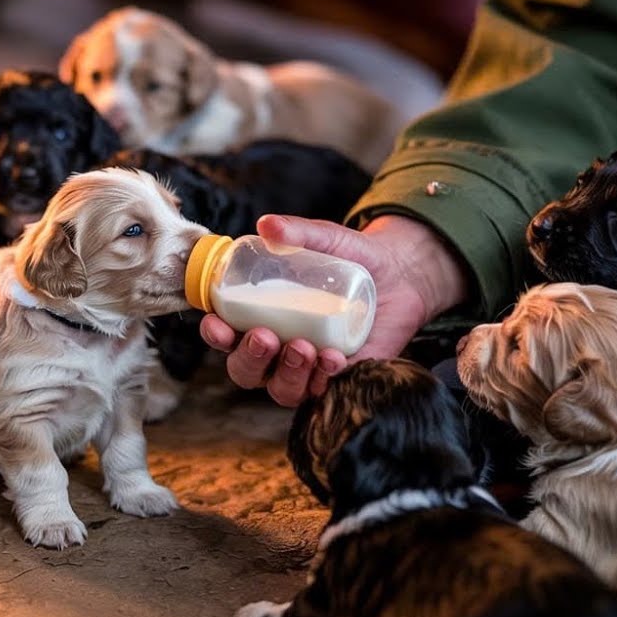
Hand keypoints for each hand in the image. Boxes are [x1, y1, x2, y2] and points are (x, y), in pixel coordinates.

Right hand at [200, 214, 467, 406]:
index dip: (215, 335)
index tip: (218, 324)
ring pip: (280, 390)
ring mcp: (308, 368)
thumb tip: (266, 225)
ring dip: (286, 374)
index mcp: (259, 316)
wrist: (401, 274)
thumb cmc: (352, 258)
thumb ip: (297, 232)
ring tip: (303, 348)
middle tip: (265, 336)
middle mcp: (277, 349)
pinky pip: (323, 392)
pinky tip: (333, 359)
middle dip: (249, 359)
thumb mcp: (325, 239)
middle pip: (246, 371)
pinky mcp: (340, 379)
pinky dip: (324, 379)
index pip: (225, 335)